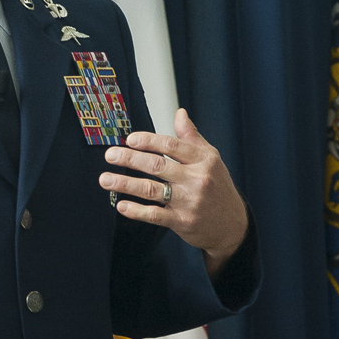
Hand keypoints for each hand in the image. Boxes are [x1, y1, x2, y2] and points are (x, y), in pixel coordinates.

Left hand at [98, 108, 247, 274]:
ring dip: (125, 184)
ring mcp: (189, 202)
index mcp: (203, 160)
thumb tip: (179, 113)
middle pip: (157, 166)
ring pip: (152, 190)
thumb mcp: (211, 159)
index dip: (148, 141)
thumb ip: (192, 137)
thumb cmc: (218, 188)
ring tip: (105, 180)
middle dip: (130, 159)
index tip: (130, 139)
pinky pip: (155, 215)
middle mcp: (196, 179)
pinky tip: (121, 205)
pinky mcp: (182, 222)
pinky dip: (136, 211)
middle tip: (110, 155)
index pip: (171, 146)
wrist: (232, 225)